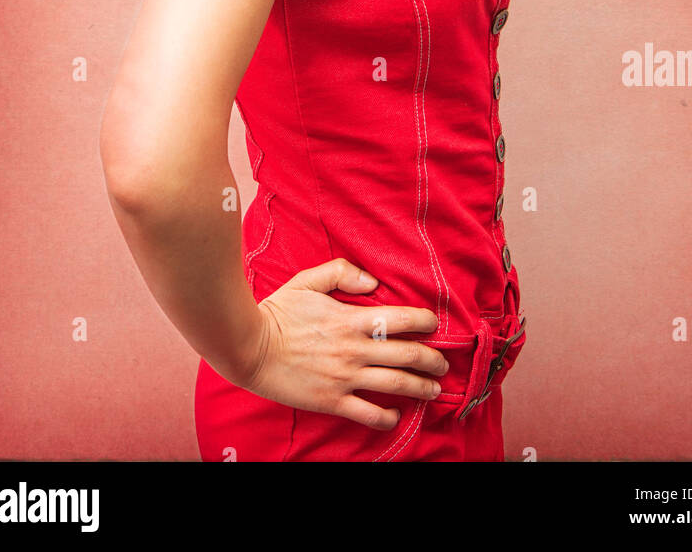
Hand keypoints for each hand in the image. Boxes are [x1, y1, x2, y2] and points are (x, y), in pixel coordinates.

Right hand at [235, 257, 449, 428]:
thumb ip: (342, 273)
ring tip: (434, 389)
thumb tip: (373, 282)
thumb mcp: (308, 280)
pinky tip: (396, 415)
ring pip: (396, 385)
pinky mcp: (332, 401)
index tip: (434, 325)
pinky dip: (387, 417)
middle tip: (443, 363)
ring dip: (422, 388)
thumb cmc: (278, 311)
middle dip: (433, 360)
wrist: (249, 347)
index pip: (403, 319)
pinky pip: (368, 414)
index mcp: (352, 318)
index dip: (425, 322)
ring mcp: (345, 377)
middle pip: (409, 355)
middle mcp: (355, 349)